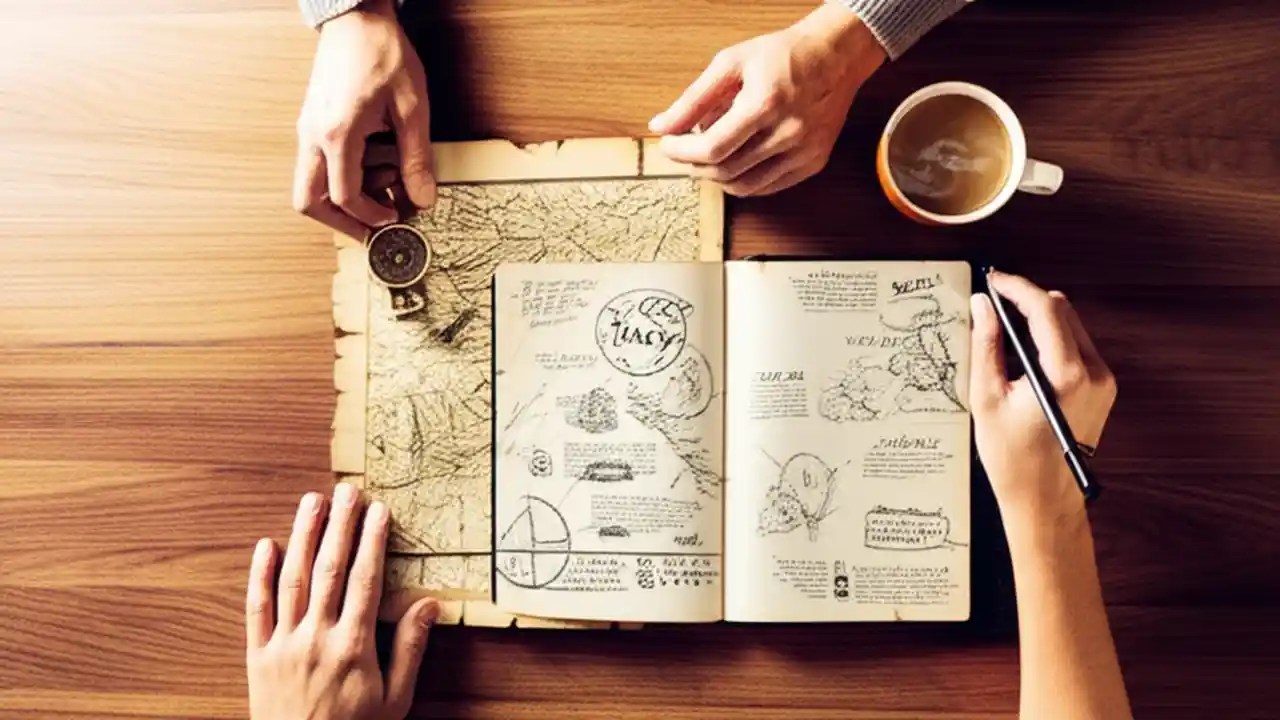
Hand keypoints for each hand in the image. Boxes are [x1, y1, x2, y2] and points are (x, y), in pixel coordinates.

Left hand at [246, 484, 439, 719]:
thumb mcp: (395, 698)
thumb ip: (410, 648)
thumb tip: (430, 604)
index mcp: (353, 646)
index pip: (365, 580)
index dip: (372, 542)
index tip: (378, 511)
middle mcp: (316, 638)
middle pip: (329, 569)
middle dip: (339, 526)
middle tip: (347, 491)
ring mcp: (283, 645)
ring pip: (293, 579)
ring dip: (303, 536)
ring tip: (312, 502)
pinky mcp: (257, 657)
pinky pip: (256, 609)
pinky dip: (259, 575)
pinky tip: (267, 545)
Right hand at [293, 0, 435, 239]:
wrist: (357, 19)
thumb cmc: (382, 54)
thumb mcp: (412, 108)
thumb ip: (416, 157)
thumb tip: (422, 197)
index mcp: (337, 133)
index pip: (344, 196)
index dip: (371, 216)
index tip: (394, 217)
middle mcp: (313, 135)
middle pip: (308, 200)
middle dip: (341, 221)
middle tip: (373, 225)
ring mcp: (308, 129)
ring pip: (309, 185)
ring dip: (344, 196)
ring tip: (385, 180)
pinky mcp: (312, 123)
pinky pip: (318, 164)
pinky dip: (342, 175)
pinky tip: (374, 160)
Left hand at [649, 3, 884, 196]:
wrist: (835, 56)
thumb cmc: (782, 55)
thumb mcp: (731, 64)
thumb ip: (693, 99)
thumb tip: (661, 126)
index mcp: (765, 103)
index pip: (712, 148)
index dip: (681, 152)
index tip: (668, 145)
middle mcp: (788, 132)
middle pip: (725, 171)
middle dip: (695, 164)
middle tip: (685, 149)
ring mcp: (804, 152)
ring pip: (744, 186)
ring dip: (717, 177)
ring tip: (710, 154)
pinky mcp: (814, 163)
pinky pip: (767, 187)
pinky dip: (743, 181)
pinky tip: (736, 160)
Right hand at [970, 272, 1117, 525]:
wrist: (1044, 500)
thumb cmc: (1014, 459)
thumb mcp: (987, 398)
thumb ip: (985, 345)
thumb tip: (982, 306)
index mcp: (1067, 375)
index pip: (1045, 310)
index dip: (1016, 288)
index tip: (993, 280)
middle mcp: (1093, 373)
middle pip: (1062, 311)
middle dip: (1027, 300)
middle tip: (993, 302)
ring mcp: (1102, 381)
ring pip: (1071, 325)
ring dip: (1039, 318)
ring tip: (1003, 327)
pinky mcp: (1101, 388)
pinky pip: (1076, 346)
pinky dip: (1050, 338)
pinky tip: (1022, 351)